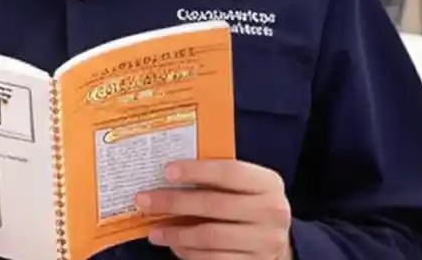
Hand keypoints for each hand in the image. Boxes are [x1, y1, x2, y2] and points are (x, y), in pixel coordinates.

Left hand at [136, 159, 291, 259]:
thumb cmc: (251, 206)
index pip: (230, 172)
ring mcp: (264, 241)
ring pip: (210, 236)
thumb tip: (171, 176)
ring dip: (176, 233)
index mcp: (269, 183)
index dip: (197, 171)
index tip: (167, 171)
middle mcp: (271, 212)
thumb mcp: (247, 187)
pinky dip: (188, 252)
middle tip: (145, 200)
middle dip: (174, 202)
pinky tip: (174, 245)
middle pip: (215, 205)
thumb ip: (219, 180)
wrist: (277, 242)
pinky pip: (212, 259)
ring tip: (153, 230)